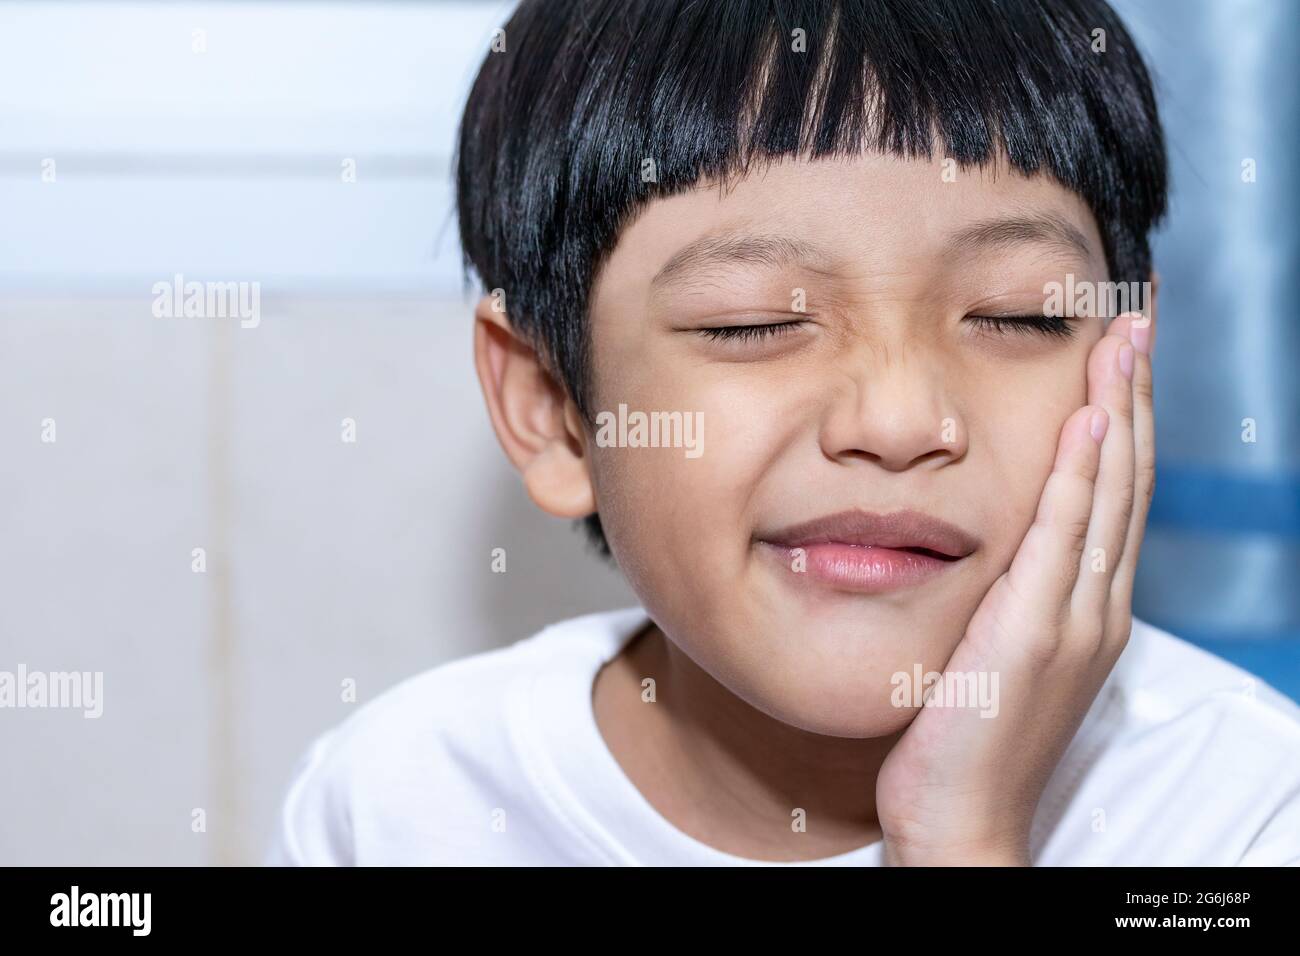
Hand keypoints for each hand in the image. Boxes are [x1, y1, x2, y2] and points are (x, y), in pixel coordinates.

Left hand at [875, 310, 1155, 865]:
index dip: (1123, 415)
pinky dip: (1080, 478)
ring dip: (1118, 411)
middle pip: (1126, 477)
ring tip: (1123, 337)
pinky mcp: (1034, 636)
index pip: (1113, 489)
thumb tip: (991, 536)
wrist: (962, 819)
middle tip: (1139, 314)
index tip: (1121, 349)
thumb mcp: (992, 647)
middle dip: (1134, 391)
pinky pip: (1062, 541)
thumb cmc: (966, 737)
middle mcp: (1095, 605)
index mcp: (1086, 604)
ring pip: (1108, 495)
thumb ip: (1005, 589)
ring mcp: (1074, 620)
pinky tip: (1086, 422)